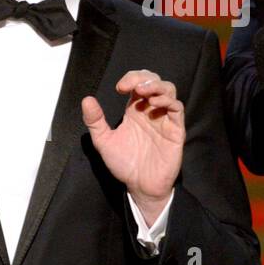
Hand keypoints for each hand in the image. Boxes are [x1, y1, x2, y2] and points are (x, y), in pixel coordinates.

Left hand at [82, 70, 182, 223]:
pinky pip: (177, 109)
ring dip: (157, 86)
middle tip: (133, 86)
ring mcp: (164, 119)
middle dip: (144, 78)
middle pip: (154, 81)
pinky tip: (154, 104)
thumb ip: (95, 121)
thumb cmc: (124, 164)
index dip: (130, 79)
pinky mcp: (175, 129)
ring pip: (168, 90)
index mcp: (134, 110)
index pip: (137, 83)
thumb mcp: (104, 141)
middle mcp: (150, 111)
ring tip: (143, 92)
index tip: (119, 88)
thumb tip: (86, 100)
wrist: (140, 186)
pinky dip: (167, 101)